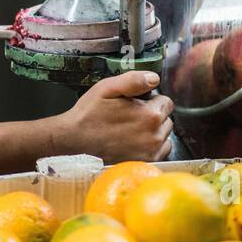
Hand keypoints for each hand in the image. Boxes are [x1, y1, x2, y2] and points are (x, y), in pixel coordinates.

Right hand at [57, 71, 173, 163]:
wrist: (74, 141)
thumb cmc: (89, 114)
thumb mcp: (107, 88)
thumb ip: (133, 80)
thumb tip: (154, 78)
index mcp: (150, 114)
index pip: (166, 102)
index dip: (151, 100)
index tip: (136, 104)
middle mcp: (155, 135)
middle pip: (166, 119)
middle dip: (153, 115)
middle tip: (131, 116)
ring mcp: (151, 151)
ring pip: (164, 135)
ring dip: (154, 131)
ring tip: (132, 130)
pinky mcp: (146, 163)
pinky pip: (161, 151)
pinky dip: (152, 146)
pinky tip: (135, 142)